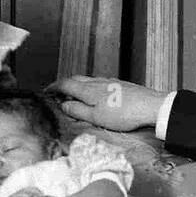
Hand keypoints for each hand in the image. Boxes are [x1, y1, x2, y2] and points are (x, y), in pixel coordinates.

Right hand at [52, 76, 167, 131]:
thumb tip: (63, 105)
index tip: (46, 92)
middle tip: (57, 93)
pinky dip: (90, 87)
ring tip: (74, 95)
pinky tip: (95, 96)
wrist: (150, 106)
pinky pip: (98, 83)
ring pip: (87, 80)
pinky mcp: (119, 84)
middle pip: (75, 79)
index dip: (53, 88)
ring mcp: (109, 81)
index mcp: (87, 90)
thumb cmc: (123, 114)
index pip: (64, 84)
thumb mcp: (96, 117)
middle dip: (64, 85)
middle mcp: (96, 81)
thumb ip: (77, 110)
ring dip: (77, 85)